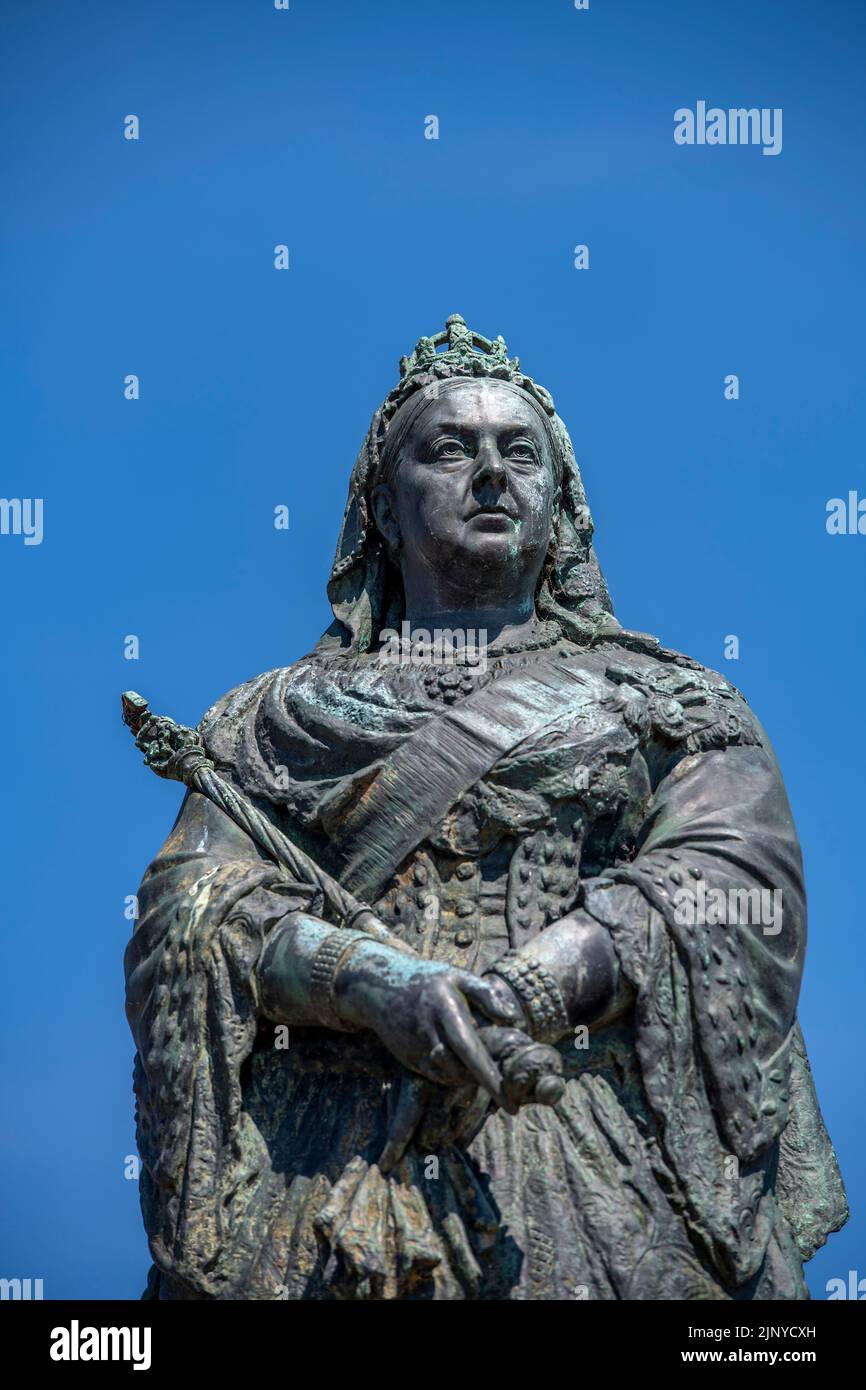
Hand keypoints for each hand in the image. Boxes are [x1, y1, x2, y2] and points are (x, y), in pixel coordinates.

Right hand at [333, 942, 519, 1104]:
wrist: (377, 986)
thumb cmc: (426, 980)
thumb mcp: (457, 976)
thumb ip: (486, 994)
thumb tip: (513, 1018)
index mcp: (443, 1010)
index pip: (469, 1049)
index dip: (489, 1076)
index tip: (509, 1102)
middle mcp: (428, 1033)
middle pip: (460, 1069)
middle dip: (485, 1085)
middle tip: (510, 1100)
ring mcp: (416, 1049)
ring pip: (449, 1075)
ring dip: (470, 1075)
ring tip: (484, 1066)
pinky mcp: (409, 1060)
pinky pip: (436, 1075)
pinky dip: (454, 1074)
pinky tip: (463, 1062)